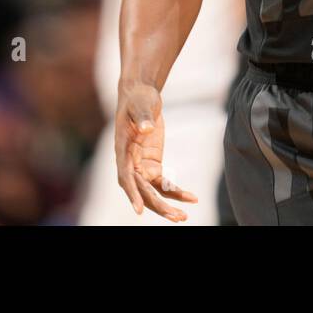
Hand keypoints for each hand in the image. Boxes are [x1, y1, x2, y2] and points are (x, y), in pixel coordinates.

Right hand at [114, 81, 197, 221]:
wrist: (141, 95)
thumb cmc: (138, 98)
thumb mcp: (140, 104)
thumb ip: (142, 117)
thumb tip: (146, 128)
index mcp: (122, 150)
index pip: (125, 176)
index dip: (132, 193)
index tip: (139, 210)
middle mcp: (129, 162)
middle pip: (141, 190)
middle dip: (157, 205)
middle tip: (176, 217)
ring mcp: (140, 166)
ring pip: (152, 192)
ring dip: (167, 205)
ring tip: (183, 217)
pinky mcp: (152, 165)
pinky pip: (163, 184)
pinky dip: (176, 192)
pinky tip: (191, 198)